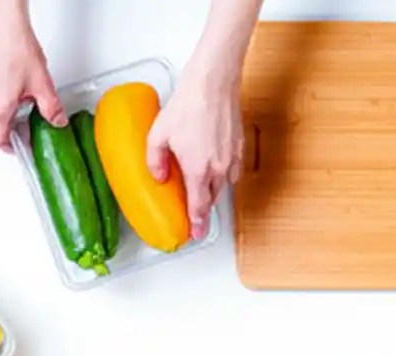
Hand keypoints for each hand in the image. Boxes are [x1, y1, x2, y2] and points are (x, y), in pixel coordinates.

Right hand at [0, 12, 64, 150]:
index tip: (20, 145)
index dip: (9, 148)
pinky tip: (11, 87)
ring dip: (1, 113)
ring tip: (20, 101)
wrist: (6, 28)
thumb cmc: (18, 51)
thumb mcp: (43, 85)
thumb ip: (52, 109)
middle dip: (7, 129)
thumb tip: (57, 121)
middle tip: (24, 123)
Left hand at [146, 57, 243, 239]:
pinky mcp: (240, 146)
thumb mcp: (159, 133)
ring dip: (213, 190)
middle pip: (212, 197)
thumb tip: (158, 177)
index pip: (198, 205)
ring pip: (224, 184)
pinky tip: (215, 167)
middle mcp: (218, 168)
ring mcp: (232, 158)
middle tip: (196, 214)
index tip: (196, 234)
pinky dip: (224, 175)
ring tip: (202, 188)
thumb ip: (155, 160)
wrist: (214, 82)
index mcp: (197, 169)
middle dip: (204, 207)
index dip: (197, 223)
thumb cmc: (188, 104)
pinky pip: (233, 170)